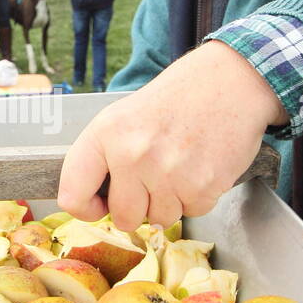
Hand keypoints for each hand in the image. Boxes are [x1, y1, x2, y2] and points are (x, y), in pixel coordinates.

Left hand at [58, 41, 287, 231]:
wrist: (230, 83)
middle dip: (137, 206)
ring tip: (179, 166)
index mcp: (106, 134)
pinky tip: (199, 167)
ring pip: (158, 219)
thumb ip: (103, 157)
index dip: (86, 209)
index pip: (72, 196)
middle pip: (123, 217)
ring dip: (169, 201)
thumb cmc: (177, 99)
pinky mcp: (201, 187)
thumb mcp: (124, 116)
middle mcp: (133, 155)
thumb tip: (94, 203)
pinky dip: (195, 197)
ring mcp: (168, 173)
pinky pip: (190, 212)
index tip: (99, 205)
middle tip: (153, 179)